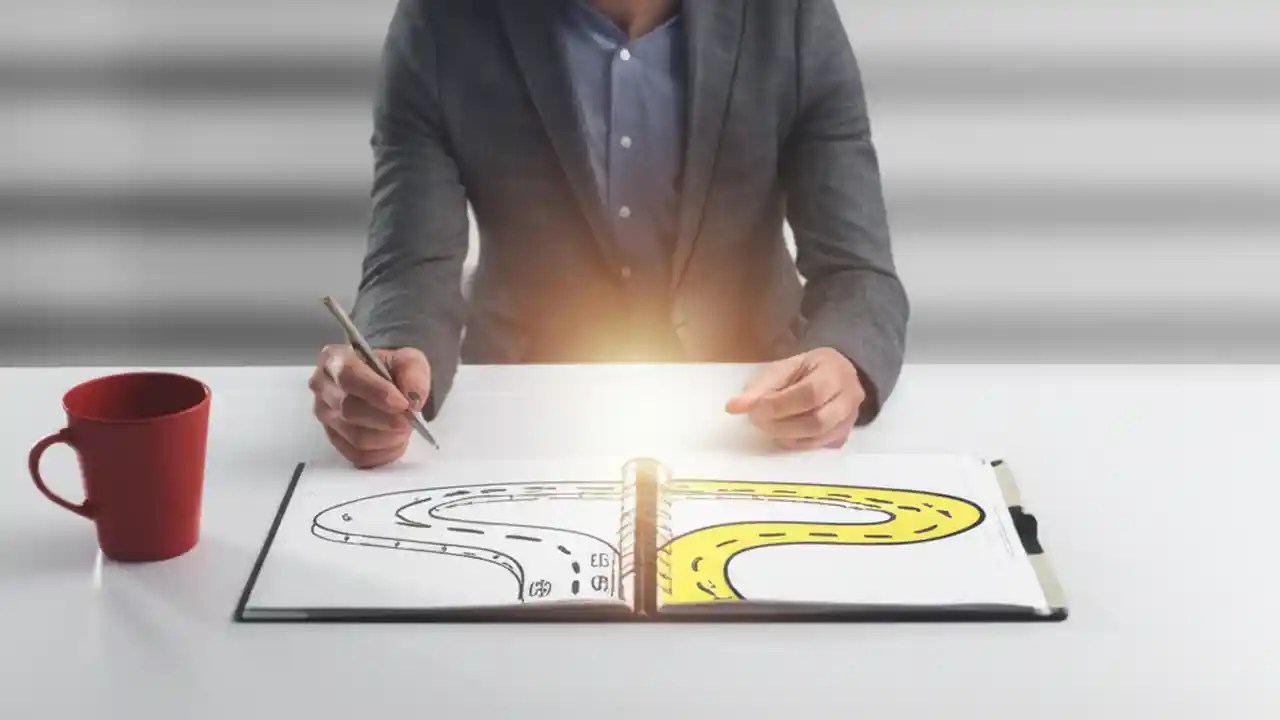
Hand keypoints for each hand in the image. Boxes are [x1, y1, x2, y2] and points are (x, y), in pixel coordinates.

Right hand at [309, 345, 431, 467]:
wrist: (385, 384)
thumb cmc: (392, 369)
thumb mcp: (409, 360)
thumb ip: (413, 374)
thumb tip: (413, 399)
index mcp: (335, 359)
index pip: (349, 376)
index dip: (376, 392)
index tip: (402, 404)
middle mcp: (322, 387)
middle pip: (350, 410)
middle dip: (386, 420)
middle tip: (410, 421)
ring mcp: (325, 416)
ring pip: (355, 436)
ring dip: (387, 438)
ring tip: (405, 430)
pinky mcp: (334, 439)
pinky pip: (357, 455)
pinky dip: (383, 454)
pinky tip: (397, 443)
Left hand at [725, 347, 865, 449]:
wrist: (837, 375)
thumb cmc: (806, 370)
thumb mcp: (784, 367)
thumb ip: (761, 387)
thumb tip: (733, 407)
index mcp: (834, 371)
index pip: (810, 393)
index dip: (779, 405)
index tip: (754, 408)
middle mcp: (850, 396)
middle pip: (817, 421)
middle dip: (781, 425)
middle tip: (757, 420)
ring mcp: (850, 419)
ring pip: (818, 438)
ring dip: (786, 436)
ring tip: (768, 426)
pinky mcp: (844, 436)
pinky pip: (818, 447)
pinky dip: (795, 444)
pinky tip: (782, 435)